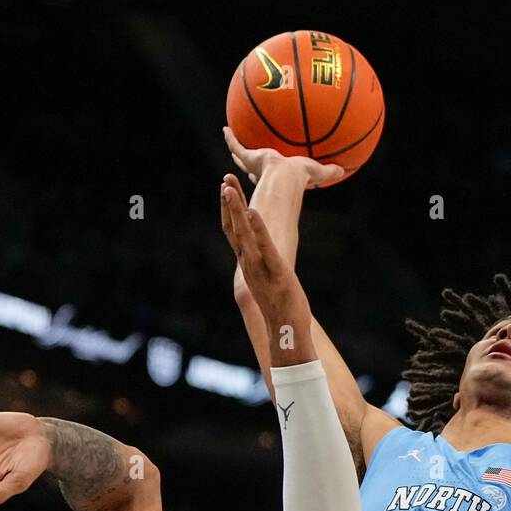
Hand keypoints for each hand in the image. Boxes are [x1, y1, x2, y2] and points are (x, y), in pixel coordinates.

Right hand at [220, 174, 312, 350]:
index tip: (225, 188)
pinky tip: (254, 212)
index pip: (232, 232)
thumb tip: (262, 258)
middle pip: (233, 228)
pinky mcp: (275, 273)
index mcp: (247, 264)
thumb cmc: (281, 308)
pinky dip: (258, 229)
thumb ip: (262, 266)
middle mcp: (248, 264)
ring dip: (235, 210)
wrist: (286, 332)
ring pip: (242, 235)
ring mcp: (259, 268)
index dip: (227, 210)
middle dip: (228, 203)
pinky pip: (265, 248)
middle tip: (224, 179)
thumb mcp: (268, 281)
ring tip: (230, 188)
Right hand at [223, 126, 343, 188]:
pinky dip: (231, 138)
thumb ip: (328, 171)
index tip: (264, 171)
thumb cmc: (301, 179)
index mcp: (276, 179)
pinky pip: (236, 146)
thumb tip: (344, 170)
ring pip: (241, 156)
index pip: (270, 177)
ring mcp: (253, 165)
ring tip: (229, 136)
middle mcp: (262, 173)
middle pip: (252, 167)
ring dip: (236, 147)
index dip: (267, 175)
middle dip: (249, 163)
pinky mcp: (248, 158)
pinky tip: (225, 128)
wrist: (285, 179)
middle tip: (245, 156)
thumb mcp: (317, 172)